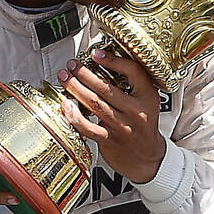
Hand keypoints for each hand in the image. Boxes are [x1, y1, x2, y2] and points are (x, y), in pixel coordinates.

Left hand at [57, 49, 166, 183]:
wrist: (149, 159)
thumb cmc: (144, 127)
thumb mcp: (148, 101)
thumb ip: (132, 85)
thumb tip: (104, 64)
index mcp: (147, 96)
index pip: (132, 71)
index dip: (111, 60)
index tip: (95, 54)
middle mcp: (135, 111)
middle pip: (106, 87)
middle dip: (85, 73)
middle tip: (72, 64)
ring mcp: (122, 127)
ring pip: (95, 103)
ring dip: (76, 88)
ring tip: (65, 78)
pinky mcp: (109, 140)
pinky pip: (89, 127)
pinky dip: (75, 116)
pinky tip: (66, 106)